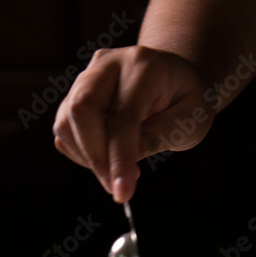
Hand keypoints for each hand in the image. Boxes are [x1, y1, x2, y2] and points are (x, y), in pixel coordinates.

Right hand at [53, 45, 215, 202]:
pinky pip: (64, 129)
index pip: (124, 115)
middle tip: (116, 186)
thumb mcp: (192, 119)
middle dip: (95, 156)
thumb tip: (126, 159)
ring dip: (87, 157)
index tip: (122, 193)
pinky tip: (108, 156)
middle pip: (82, 108)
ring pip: (66, 122)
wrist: (174, 77)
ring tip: (119, 169)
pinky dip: (81, 152)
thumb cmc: (186, 98)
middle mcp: (109, 64)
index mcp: (144, 66)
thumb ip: (161, 135)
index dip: (120, 157)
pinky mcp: (74, 93)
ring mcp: (88, 76)